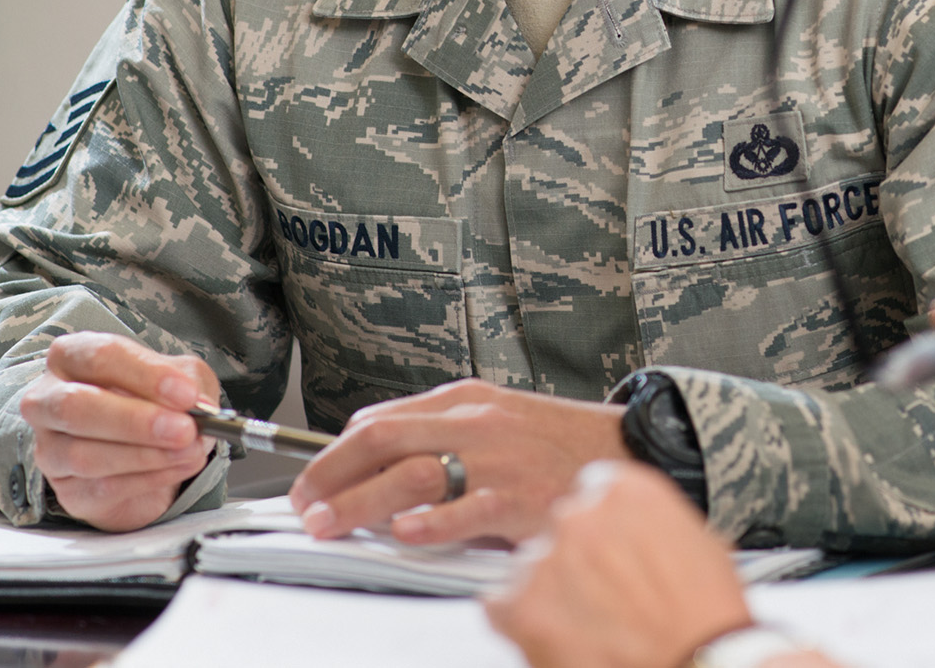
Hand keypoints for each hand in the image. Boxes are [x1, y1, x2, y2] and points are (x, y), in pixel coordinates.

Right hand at [17, 332, 220, 531]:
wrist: (153, 449)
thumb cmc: (157, 400)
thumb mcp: (180, 376)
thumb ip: (188, 382)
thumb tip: (195, 406)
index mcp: (71, 357)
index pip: (99, 357)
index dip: (145, 374)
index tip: (186, 393)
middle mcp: (48, 401)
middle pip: (76, 407)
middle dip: (135, 420)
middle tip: (184, 429)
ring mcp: (50, 449)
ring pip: (84, 455)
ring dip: (146, 455)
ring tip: (188, 450)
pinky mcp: (68, 491)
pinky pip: (102, 488)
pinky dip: (149, 479)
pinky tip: (178, 467)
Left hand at [289, 378, 630, 544]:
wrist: (629, 447)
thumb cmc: (558, 442)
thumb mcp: (496, 419)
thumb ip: (441, 432)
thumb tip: (379, 455)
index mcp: (465, 401)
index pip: (382, 419)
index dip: (335, 452)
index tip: (311, 480)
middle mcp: (477, 423)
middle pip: (385, 439)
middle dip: (333, 473)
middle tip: (305, 504)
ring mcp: (500, 459)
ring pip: (414, 473)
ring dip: (362, 501)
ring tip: (332, 524)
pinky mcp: (524, 498)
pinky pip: (470, 509)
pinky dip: (433, 523)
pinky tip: (406, 534)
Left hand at [485, 461, 767, 667]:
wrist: (698, 665)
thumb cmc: (706, 619)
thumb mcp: (697, 543)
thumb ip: (651, 524)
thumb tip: (633, 532)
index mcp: (625, 490)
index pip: (591, 495)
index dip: (601, 532)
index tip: (607, 554)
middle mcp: (579, 515)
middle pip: (559, 532)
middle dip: (574, 564)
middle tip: (602, 600)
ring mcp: (546, 559)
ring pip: (529, 570)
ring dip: (550, 594)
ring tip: (587, 628)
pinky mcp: (522, 607)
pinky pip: (500, 607)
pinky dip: (519, 625)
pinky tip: (558, 642)